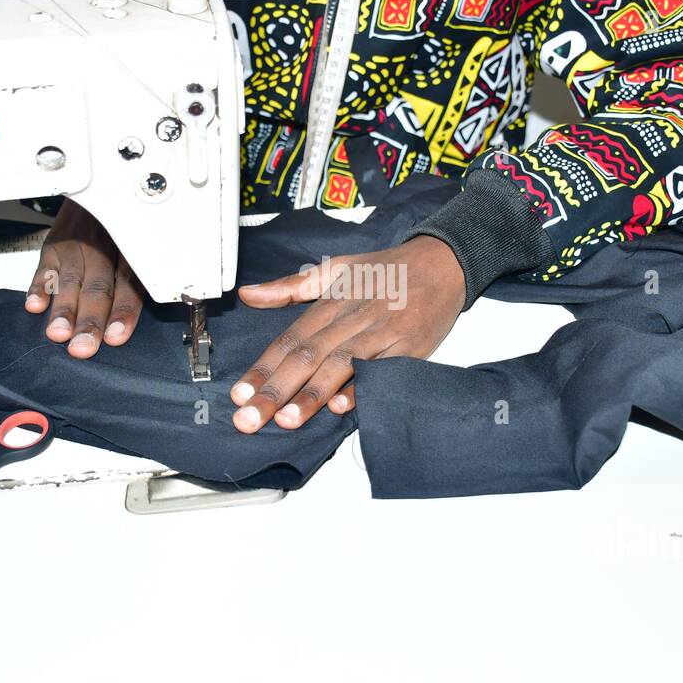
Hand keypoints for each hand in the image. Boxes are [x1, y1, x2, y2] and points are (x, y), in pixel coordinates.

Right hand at [24, 199, 144, 357]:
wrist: (98, 188)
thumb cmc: (120, 231)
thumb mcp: (139, 248)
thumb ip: (138, 282)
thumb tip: (136, 322)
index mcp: (130, 253)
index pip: (128, 286)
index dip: (123, 312)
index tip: (115, 336)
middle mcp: (103, 248)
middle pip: (97, 287)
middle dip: (90, 319)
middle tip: (82, 347)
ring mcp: (76, 245)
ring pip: (70, 280)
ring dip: (64, 309)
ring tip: (59, 334)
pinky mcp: (53, 244)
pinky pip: (44, 266)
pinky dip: (39, 286)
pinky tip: (35, 305)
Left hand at [230, 236, 464, 432]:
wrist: (444, 262)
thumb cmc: (389, 270)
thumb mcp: (337, 268)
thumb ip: (292, 286)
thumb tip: (248, 294)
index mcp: (331, 302)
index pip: (289, 339)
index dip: (263, 368)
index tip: (239, 394)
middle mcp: (352, 317)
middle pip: (307, 356)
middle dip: (275, 390)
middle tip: (248, 418)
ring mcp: (381, 333)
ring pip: (339, 365)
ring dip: (311, 394)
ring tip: (286, 420)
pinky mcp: (409, 347)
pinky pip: (381, 371)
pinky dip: (361, 388)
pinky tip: (340, 407)